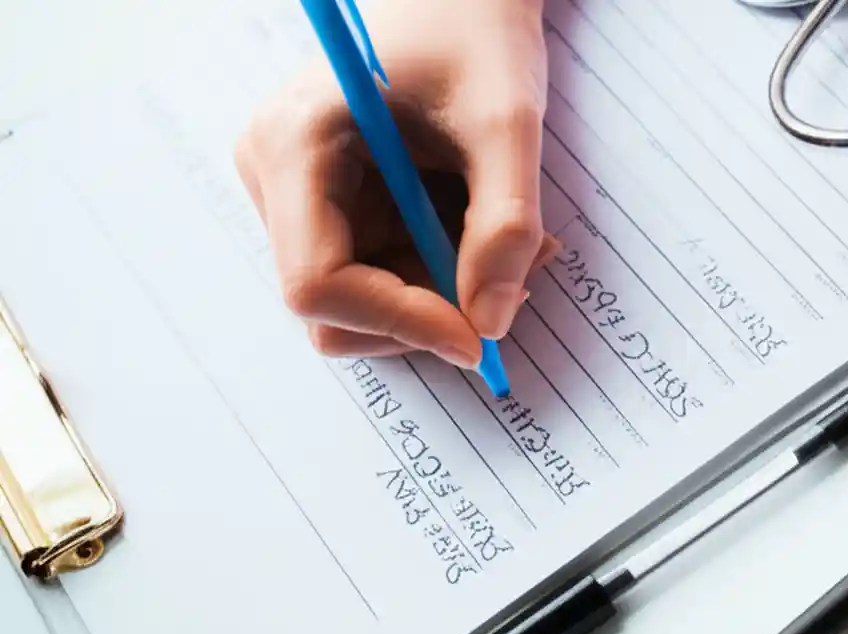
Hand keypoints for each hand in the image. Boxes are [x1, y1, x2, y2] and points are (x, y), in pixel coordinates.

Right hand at [235, 0, 558, 365]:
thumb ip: (504, 225)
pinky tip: (486, 232)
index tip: (477, 336)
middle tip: (516, 283)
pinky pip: (383, 274)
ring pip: (367, 301)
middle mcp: (275, 178)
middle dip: (430, 313)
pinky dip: (443, 274)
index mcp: (293, 146)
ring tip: (518, 248)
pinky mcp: (333, 205)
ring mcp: (300, 195)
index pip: (317, 283)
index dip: (398, 322)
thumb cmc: (474, 31)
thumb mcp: (506, 122)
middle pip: (337, 308)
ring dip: (447, 296)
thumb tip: (488, 326)